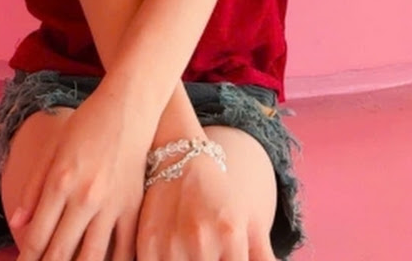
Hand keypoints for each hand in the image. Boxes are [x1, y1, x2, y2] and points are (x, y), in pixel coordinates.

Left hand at [12, 88, 149, 260]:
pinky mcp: (134, 205)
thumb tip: (17, 223)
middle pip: (61, 253)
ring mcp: (113, 204)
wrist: (129, 106)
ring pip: (93, 258)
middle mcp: (86, 197)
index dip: (25, 260)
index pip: (37, 236)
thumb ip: (33, 187)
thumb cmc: (87, 123)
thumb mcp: (53, 148)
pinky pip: (126, 249)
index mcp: (61, 181)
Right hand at [136, 154, 275, 260]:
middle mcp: (201, 240)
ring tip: (196, 256)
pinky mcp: (147, 246)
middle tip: (211, 256)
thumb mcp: (250, 221)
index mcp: (230, 233)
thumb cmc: (219, 196)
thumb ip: (264, 256)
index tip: (227, 260)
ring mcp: (171, 245)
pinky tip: (178, 257)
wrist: (178, 160)